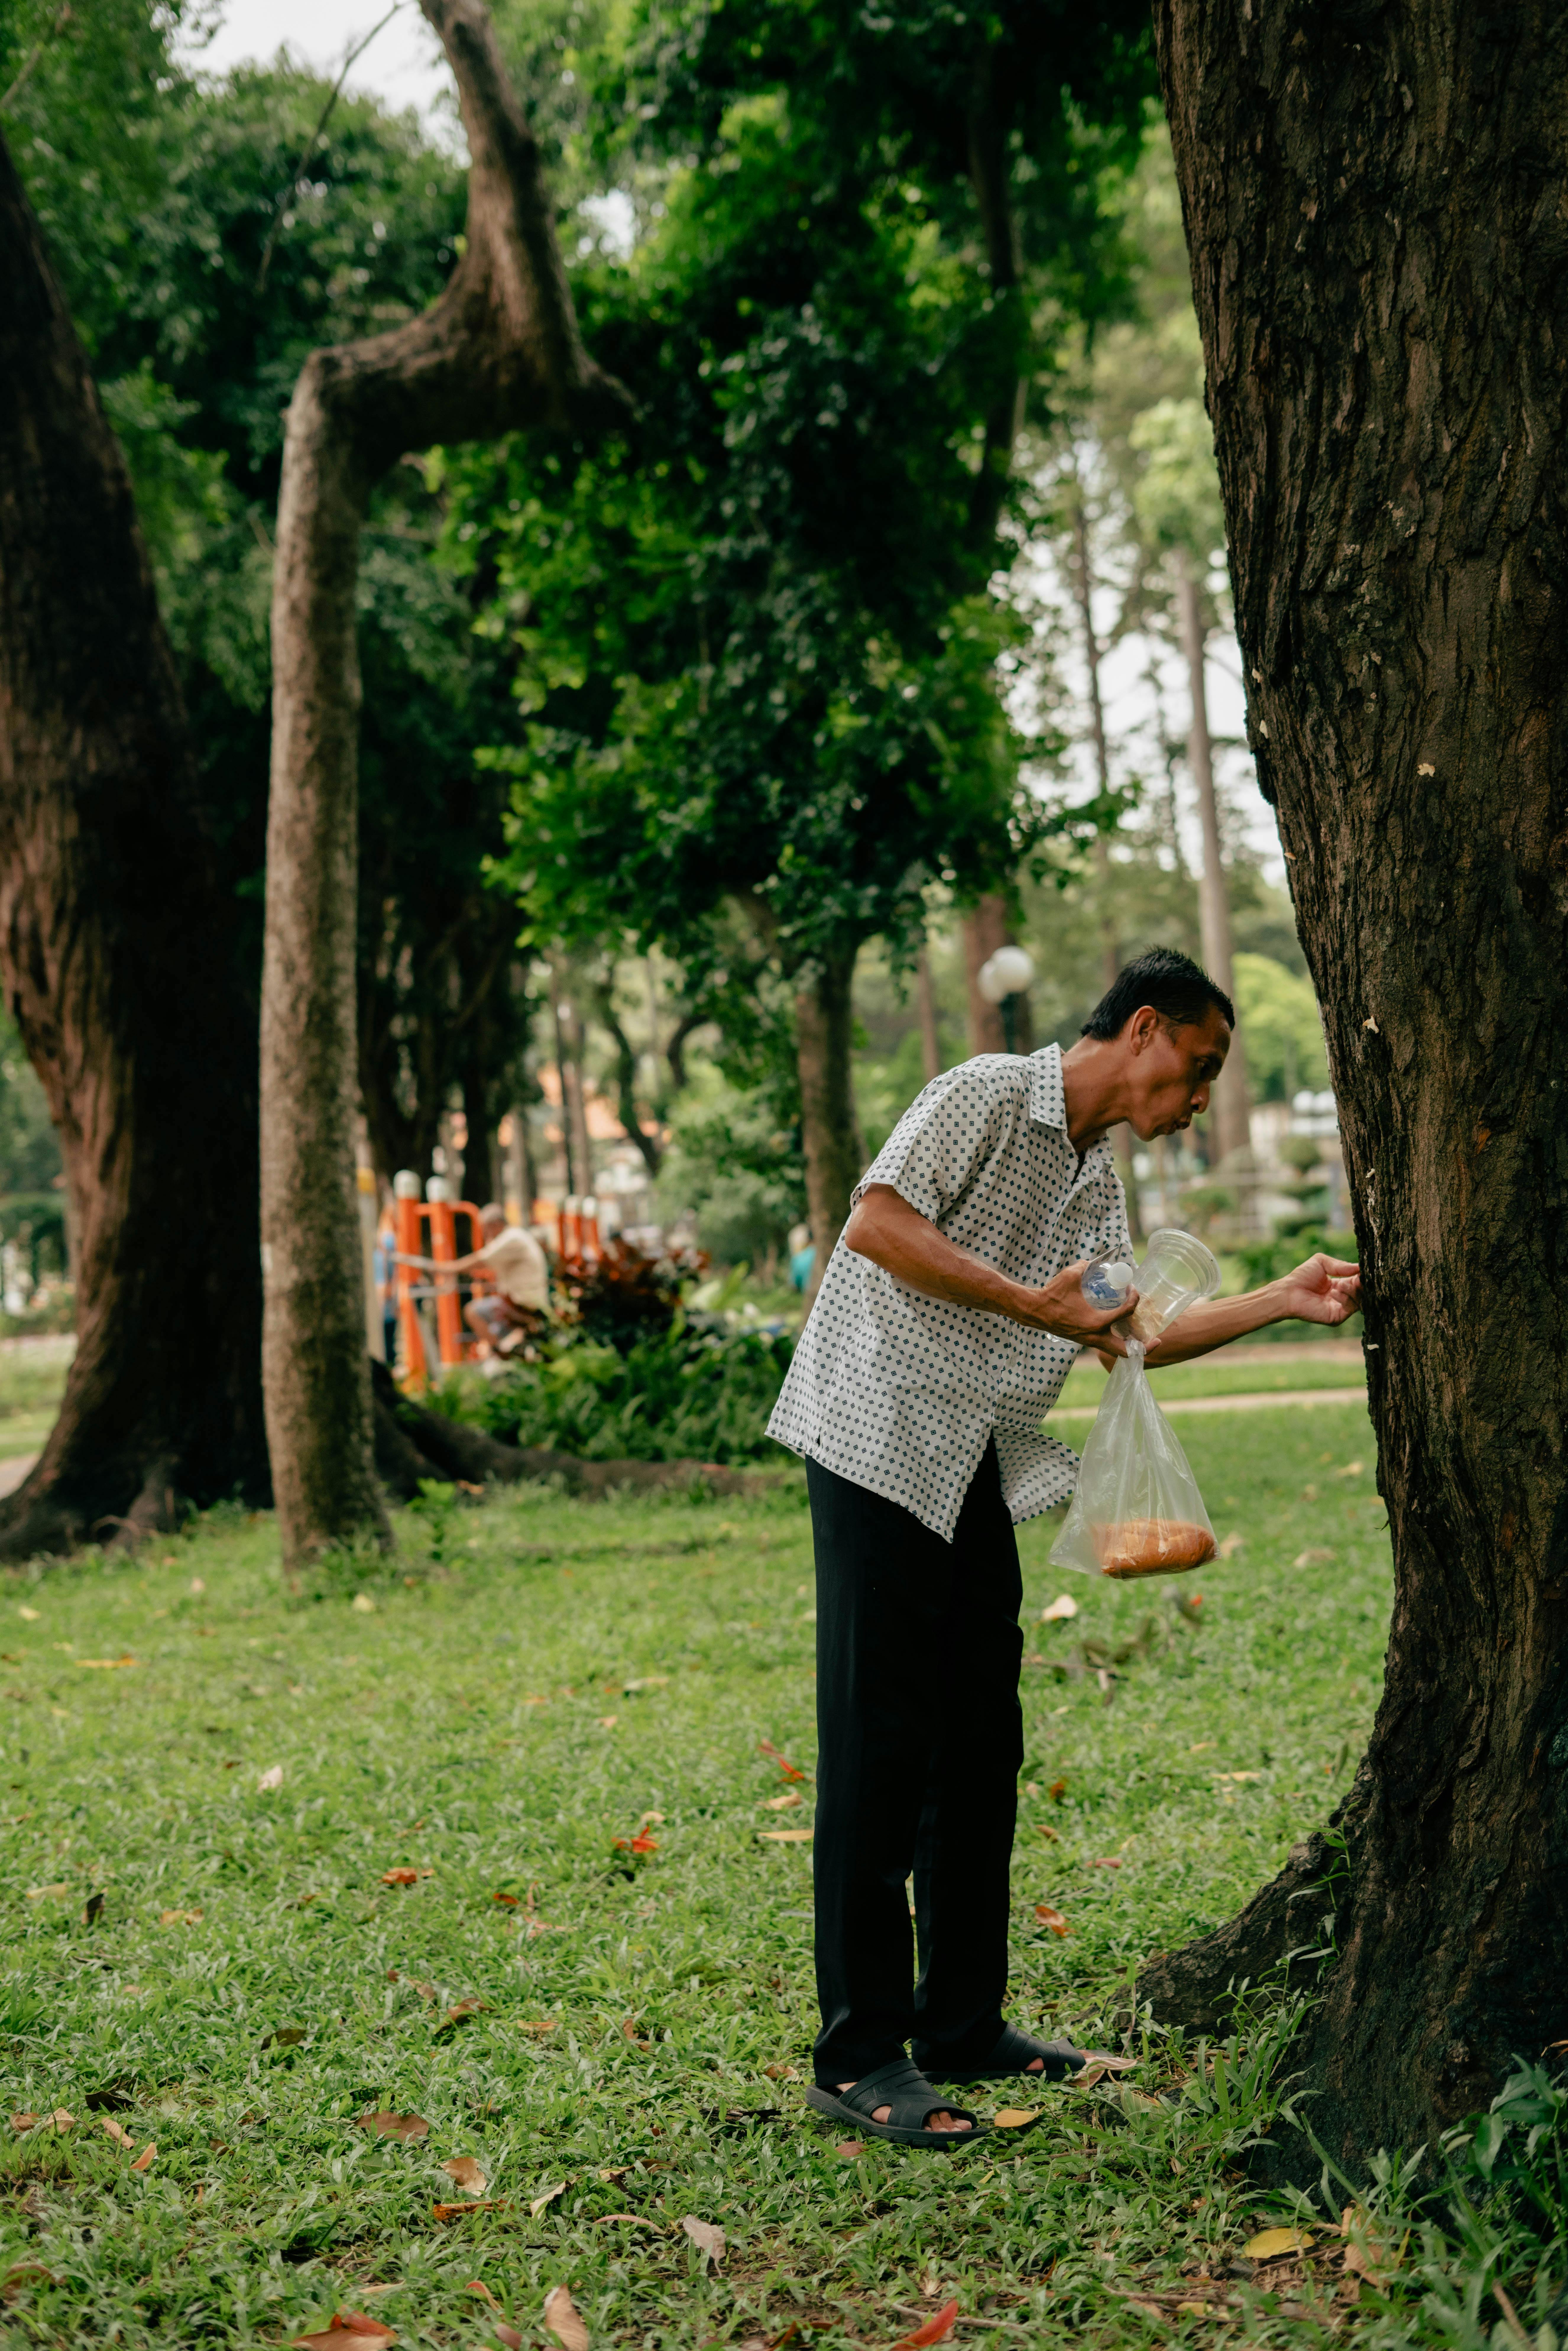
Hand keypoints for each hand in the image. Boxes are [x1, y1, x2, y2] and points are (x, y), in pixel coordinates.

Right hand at [1010, 1261, 1137, 1354]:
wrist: (1034, 1311)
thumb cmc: (1052, 1294)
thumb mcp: (1071, 1275)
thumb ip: (1086, 1266)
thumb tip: (1095, 1262)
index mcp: (1096, 1322)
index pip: (1127, 1311)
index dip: (1134, 1298)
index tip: (1132, 1289)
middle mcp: (1095, 1336)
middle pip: (1127, 1350)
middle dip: (1145, 1347)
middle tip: (1157, 1339)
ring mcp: (1089, 1341)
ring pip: (1116, 1351)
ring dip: (1131, 1346)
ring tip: (1142, 1336)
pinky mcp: (1084, 1340)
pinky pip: (1106, 1345)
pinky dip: (1117, 1340)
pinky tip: (1121, 1330)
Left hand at [1277, 1253, 1360, 1325]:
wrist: (1289, 1292)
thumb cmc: (1301, 1277)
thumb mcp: (1321, 1262)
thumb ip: (1340, 1265)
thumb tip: (1358, 1267)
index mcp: (1339, 1285)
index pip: (1357, 1281)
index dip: (1361, 1275)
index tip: (1363, 1270)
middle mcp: (1341, 1297)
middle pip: (1361, 1291)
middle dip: (1361, 1283)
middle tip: (1358, 1278)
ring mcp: (1339, 1308)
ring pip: (1359, 1300)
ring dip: (1352, 1290)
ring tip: (1340, 1285)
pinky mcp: (1336, 1317)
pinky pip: (1350, 1308)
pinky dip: (1345, 1299)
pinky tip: (1334, 1292)